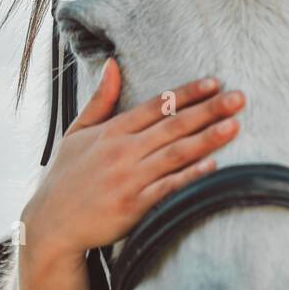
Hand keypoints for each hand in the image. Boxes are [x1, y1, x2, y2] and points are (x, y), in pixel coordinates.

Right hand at [21, 57, 244, 260]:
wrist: (49, 225)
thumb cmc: (66, 177)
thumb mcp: (76, 133)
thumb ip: (100, 100)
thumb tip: (112, 64)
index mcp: (111, 131)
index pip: (156, 106)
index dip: (187, 94)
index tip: (214, 82)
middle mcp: (121, 151)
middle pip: (173, 126)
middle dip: (209, 110)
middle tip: (239, 98)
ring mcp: (128, 179)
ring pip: (175, 154)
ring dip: (207, 139)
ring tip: (235, 126)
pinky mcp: (132, 206)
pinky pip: (167, 188)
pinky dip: (190, 176)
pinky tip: (214, 166)